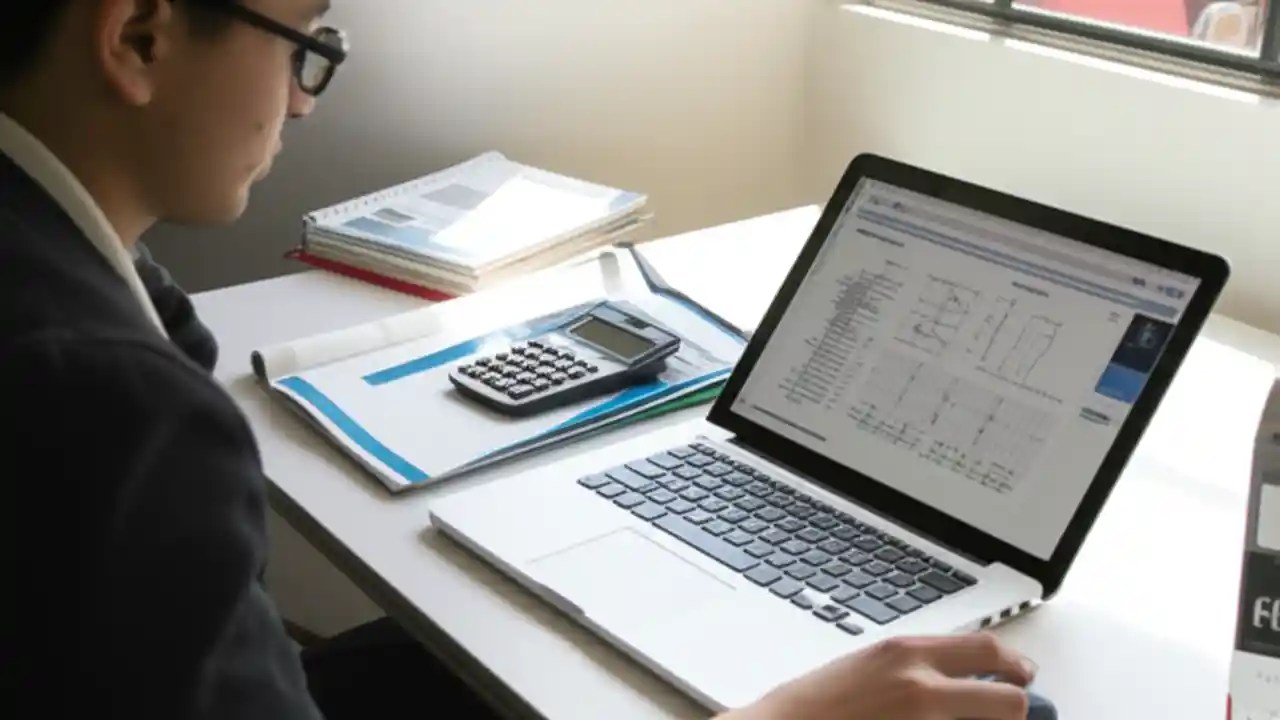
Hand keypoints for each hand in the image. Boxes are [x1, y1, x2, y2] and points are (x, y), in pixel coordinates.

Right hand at [719, 632, 1036, 719]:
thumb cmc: (813, 707)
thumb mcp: (869, 668)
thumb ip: (917, 670)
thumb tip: (962, 680)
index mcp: (907, 654)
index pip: (988, 650)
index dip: (1015, 666)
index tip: (1023, 676)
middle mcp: (921, 689)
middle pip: (1009, 702)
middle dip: (1017, 710)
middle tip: (1015, 713)